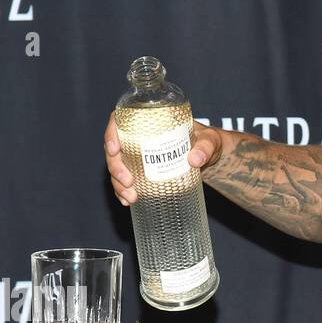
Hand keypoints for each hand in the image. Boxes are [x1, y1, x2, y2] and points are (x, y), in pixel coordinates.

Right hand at [104, 114, 223, 204]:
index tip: (114, 150)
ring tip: (130, 198)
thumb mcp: (210, 140)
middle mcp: (139, 137)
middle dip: (115, 167)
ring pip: (117, 166)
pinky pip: (125, 180)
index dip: (111, 133)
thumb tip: (194, 159)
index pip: (120, 121)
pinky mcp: (142, 169)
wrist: (210, 157)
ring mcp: (138, 154)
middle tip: (128, 182)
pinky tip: (128, 202)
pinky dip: (123, 191)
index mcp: (150, 121)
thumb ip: (206, 147)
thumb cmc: (209, 142)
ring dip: (117, 183)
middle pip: (115, 148)